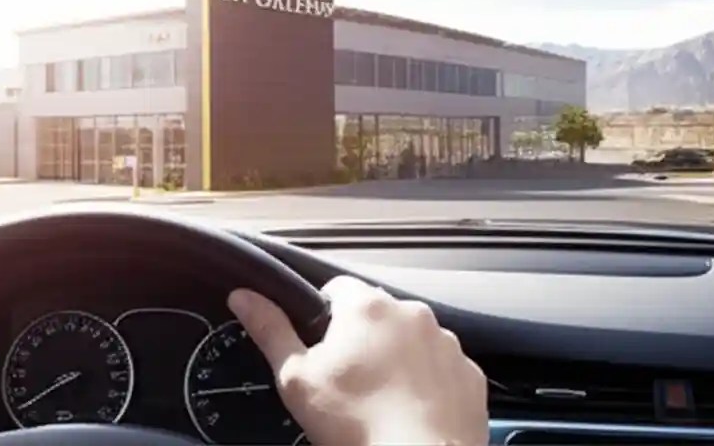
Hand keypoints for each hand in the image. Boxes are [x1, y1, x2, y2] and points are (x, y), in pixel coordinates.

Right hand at [228, 275, 487, 445]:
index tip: (320, 351)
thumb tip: (243, 295)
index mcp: (366, 306)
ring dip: (397, 358)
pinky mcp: (470, 375)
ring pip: (411, 340)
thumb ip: (270, 330)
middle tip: (346, 382)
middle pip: (376, 314)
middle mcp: (412, 314)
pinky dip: (428, 383)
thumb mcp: (296, 378)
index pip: (336, 288)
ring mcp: (447, 344)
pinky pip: (442, 369)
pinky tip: (411, 411)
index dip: (322, 317)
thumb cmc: (354, 424)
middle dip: (361, 339)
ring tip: (381, 400)